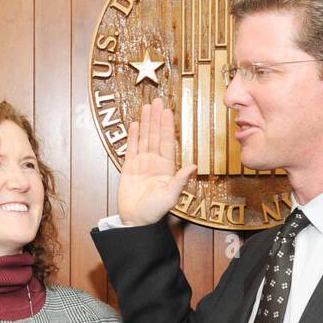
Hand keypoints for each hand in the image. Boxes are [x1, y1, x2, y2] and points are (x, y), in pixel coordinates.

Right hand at [115, 98, 195, 226]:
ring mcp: (141, 163)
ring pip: (144, 138)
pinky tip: (134, 124)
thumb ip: (180, 180)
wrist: (136, 220)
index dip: (167, 126)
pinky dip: (133, 136)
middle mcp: (154, 162)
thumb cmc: (154, 212)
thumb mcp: (170, 196)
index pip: (167, 141)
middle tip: (158, 101)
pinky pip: (131, 148)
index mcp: (166, 167)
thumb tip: (193, 166)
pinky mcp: (129, 168)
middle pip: (155, 135)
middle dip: (156, 118)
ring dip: (145, 123)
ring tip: (146, 107)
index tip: (168, 111)